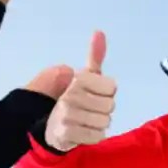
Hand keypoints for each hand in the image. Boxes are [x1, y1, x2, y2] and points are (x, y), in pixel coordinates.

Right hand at [45, 31, 116, 151]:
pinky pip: (97, 136)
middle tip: (91, 108)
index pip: (112, 88)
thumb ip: (95, 56)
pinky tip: (84, 130)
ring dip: (100, 123)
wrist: (54, 125)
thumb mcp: (87, 76)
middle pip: (110, 106)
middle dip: (104, 109)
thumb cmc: (77, 97)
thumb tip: (99, 31)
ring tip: (87, 120)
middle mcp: (70, 95)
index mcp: (78, 79)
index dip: (108, 93)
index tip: (96, 93)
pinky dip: (94, 136)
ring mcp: (67, 115)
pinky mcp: (67, 134)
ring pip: (105, 122)